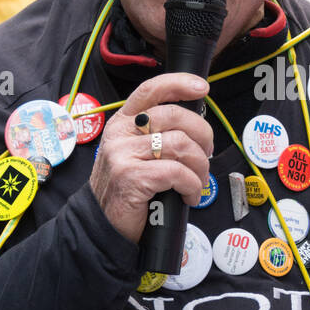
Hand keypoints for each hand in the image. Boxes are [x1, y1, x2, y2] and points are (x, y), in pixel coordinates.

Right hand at [88, 72, 212, 242]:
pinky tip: (189, 195)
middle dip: (202, 135)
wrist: (103, 225)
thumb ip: (158, 135)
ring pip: (180, 145)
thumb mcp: (138, 155)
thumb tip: (196, 127)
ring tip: (198, 181)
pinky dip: (191, 185)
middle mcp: (120, 134)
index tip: (202, 88)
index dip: (179, 84)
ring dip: (200, 165)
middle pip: (174, 115)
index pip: (151, 90)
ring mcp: (122, 155)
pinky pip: (176, 172)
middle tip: (206, 154)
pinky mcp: (131, 177)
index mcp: (123, 123)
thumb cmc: (129, 190)